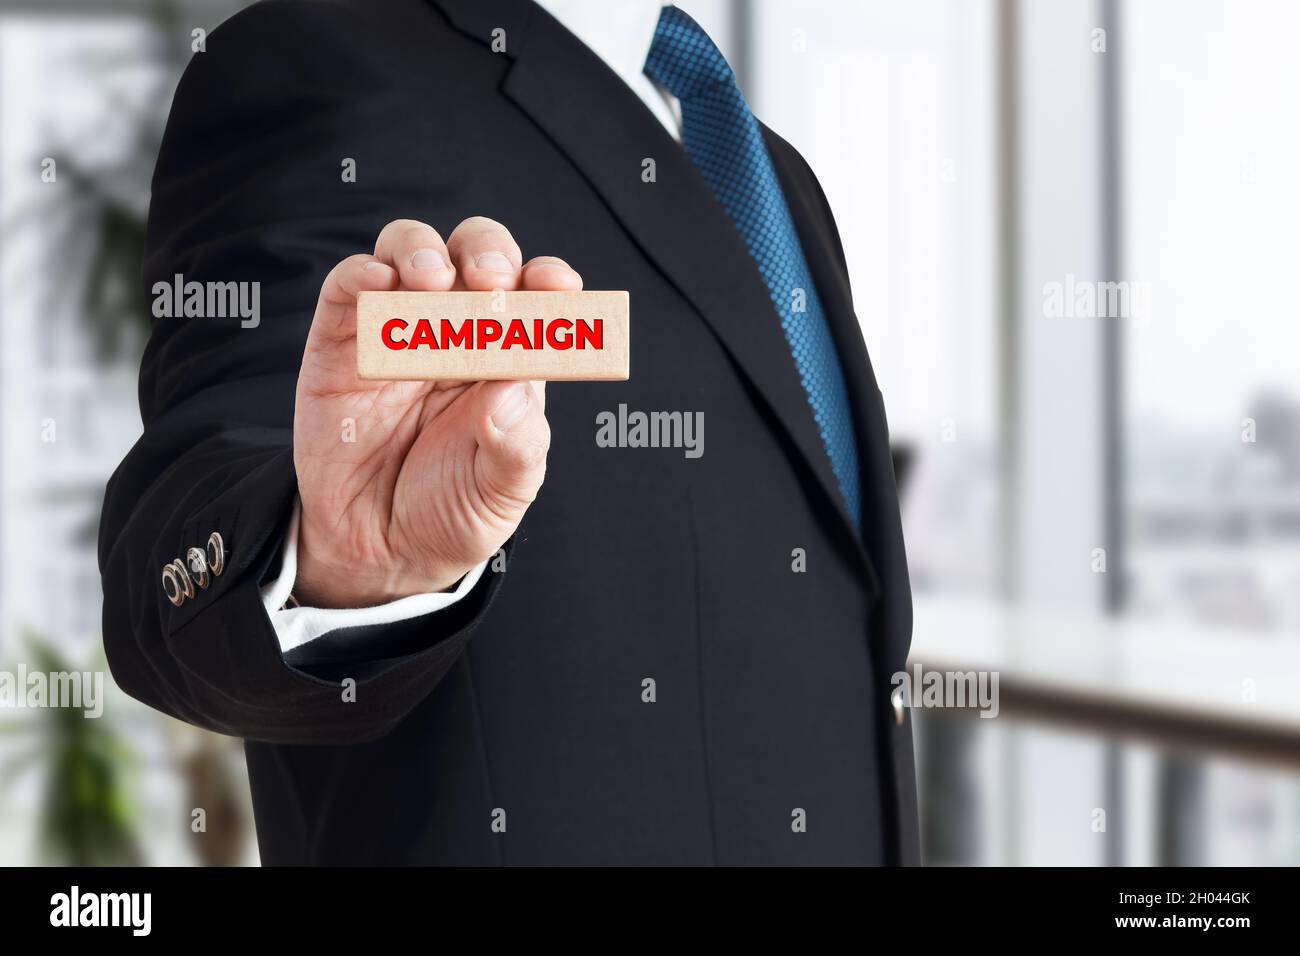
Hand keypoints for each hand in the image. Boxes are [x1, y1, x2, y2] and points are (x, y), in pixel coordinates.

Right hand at [291, 217, 577, 607]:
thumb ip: (515, 443)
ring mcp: (398, 331)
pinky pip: (347, 288)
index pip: (536, 297)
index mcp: (511, 359)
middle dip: (488, 252)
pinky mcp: (340, 343)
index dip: (548, 279)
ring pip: (411, 253)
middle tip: (489, 282)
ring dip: (423, 253)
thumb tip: (513, 386)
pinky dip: (361, 274)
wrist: (379, 551)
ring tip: (431, 284)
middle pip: (475, 254)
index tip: (556, 285)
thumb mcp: (501, 491)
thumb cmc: (453, 512)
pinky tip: (378, 286)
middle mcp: (458, 332)